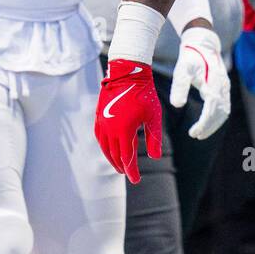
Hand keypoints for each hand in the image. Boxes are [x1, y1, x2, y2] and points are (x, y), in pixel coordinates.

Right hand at [95, 60, 161, 183]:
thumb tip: (155, 158)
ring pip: (105, 147)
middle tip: (128, 174)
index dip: (131, 170)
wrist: (127, 73)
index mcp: (124, 130)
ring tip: (119, 166)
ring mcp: (102, 122)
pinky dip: (104, 146)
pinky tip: (109, 149)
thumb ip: (154, 138)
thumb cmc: (144, 94)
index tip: (136, 180)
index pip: (126, 157)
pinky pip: (99, 136)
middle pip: (114, 154)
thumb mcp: (154, 117)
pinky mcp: (99, 116)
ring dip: (111, 158)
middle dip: (122, 166)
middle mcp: (110, 128)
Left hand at [170, 27, 230, 138]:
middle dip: (209, 127)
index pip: (211, 108)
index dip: (204, 123)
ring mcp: (225, 87)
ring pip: (224, 111)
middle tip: (196, 135)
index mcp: (213, 82)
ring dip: (214, 124)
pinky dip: (217, 117)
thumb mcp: (181, 70)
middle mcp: (222, 86)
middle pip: (220, 113)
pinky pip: (224, 107)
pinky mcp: (224, 88)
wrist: (202, 44)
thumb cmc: (190, 57)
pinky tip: (208, 123)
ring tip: (201, 133)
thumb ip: (179, 87)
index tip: (193, 133)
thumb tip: (177, 105)